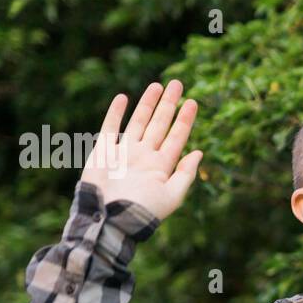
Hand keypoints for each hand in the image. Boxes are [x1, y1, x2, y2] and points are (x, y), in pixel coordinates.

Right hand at [81, 80, 202, 220]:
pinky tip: (123, 98)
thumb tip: (199, 152)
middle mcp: (145, 156)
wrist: (110, 218)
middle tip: (178, 83)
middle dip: (169, 104)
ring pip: (139, 122)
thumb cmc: (143, 211)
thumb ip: (186, 174)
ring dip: (148, 104)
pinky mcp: (104, 151)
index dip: (185, 120)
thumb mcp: (172, 196)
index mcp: (162, 167)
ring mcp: (124, 152)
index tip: (193, 102)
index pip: (177, 137)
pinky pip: (110, 127)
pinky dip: (116, 113)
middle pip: (160, 124)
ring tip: (158, 85)